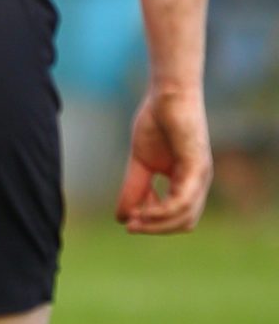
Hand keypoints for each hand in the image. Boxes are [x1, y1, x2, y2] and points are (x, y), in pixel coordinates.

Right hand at [118, 83, 211, 233]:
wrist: (167, 95)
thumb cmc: (156, 122)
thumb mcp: (140, 162)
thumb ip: (134, 188)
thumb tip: (122, 217)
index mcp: (187, 181)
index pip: (177, 216)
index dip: (154, 222)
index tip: (130, 217)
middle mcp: (198, 181)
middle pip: (184, 222)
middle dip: (156, 228)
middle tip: (130, 225)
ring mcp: (200, 175)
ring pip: (185, 216)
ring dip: (157, 224)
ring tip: (134, 220)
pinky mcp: (197, 167)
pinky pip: (183, 200)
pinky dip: (161, 211)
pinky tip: (142, 211)